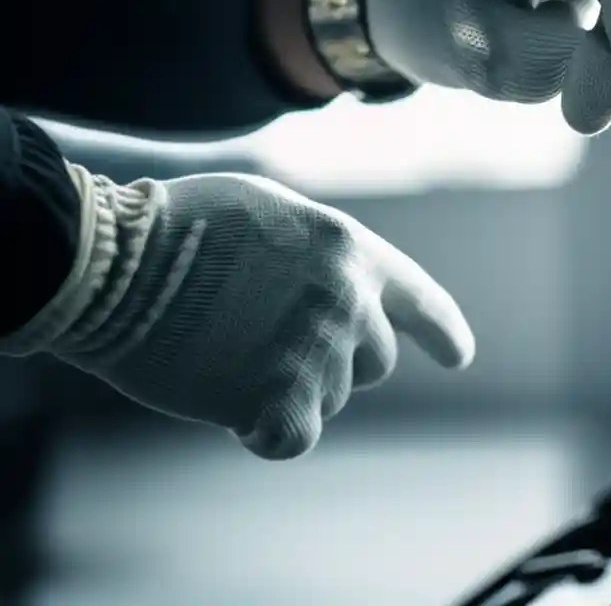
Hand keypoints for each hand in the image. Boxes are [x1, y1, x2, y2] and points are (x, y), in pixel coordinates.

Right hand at [0, 165, 473, 459]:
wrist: (114, 264)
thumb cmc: (180, 229)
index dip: (443, 331)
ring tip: (231, 352)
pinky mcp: (276, 402)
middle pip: (375, 361)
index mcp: (350, 252)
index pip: (419, 300)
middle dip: (334, 360)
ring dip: (291, 389)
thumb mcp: (273, 212)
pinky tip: (228, 401)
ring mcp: (316, 355)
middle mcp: (348, 304)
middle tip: (266, 341)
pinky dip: (266, 429)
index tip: (458, 357)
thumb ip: (321, 255)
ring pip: (333, 398)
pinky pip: (294, 436)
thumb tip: (342, 292)